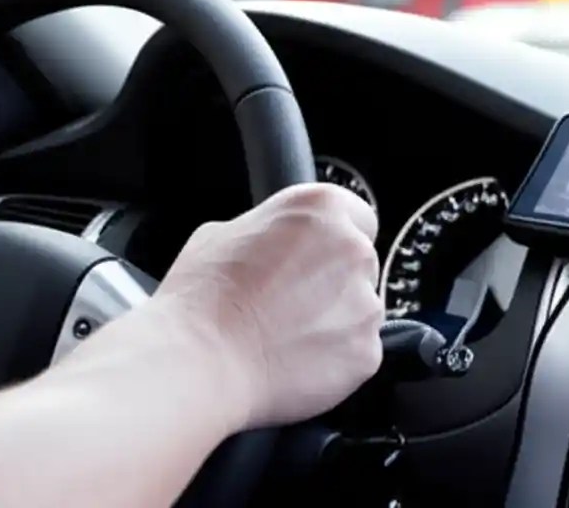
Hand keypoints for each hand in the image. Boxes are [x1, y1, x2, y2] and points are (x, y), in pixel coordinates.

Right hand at [155, 183, 382, 429]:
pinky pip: (357, 351)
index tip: (316, 257)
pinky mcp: (367, 351)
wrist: (202, 359)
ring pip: (360, 310)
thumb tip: (271, 243)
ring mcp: (365, 303)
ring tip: (285, 334)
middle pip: (360, 264)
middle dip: (333, 281)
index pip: (358, 217)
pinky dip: (334, 358)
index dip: (332, 240)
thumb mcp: (222, 233)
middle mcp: (352, 249)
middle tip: (290, 300)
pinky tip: (294, 359)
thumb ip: (267, 230)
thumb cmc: (203, 297)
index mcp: (322, 209)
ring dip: (334, 320)